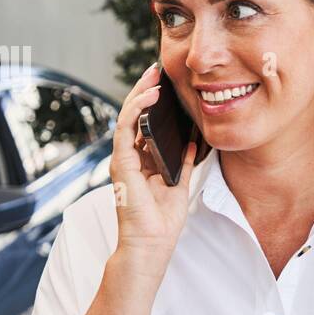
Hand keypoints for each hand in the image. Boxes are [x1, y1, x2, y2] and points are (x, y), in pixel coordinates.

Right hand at [109, 63, 199, 272]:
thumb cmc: (162, 221)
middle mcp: (130, 158)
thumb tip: (192, 142)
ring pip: (127, 117)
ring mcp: (123, 160)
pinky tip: (151, 96)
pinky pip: (126, 129)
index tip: (166, 84)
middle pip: (135, 116)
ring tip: (153, 75)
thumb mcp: (179, 185)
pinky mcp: (121, 163)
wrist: (151, 244)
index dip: (153, 103)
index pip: (145, 125)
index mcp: (142, 162)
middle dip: (145, 91)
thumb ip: (182, 163)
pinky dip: (137, 110)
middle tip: (158, 70)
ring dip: (140, 93)